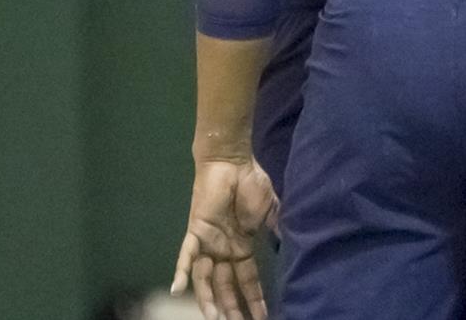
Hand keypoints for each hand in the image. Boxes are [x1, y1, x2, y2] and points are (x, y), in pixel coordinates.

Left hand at [171, 157, 274, 319]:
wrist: (233, 162)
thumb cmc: (251, 183)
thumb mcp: (272, 209)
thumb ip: (276, 228)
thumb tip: (288, 247)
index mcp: (241, 247)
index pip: (248, 280)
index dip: (255, 298)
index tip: (263, 316)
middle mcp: (223, 251)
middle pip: (226, 286)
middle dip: (233, 307)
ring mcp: (208, 244)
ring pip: (206, 279)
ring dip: (210, 299)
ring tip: (216, 318)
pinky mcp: (196, 232)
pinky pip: (186, 256)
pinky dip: (181, 272)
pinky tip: (177, 290)